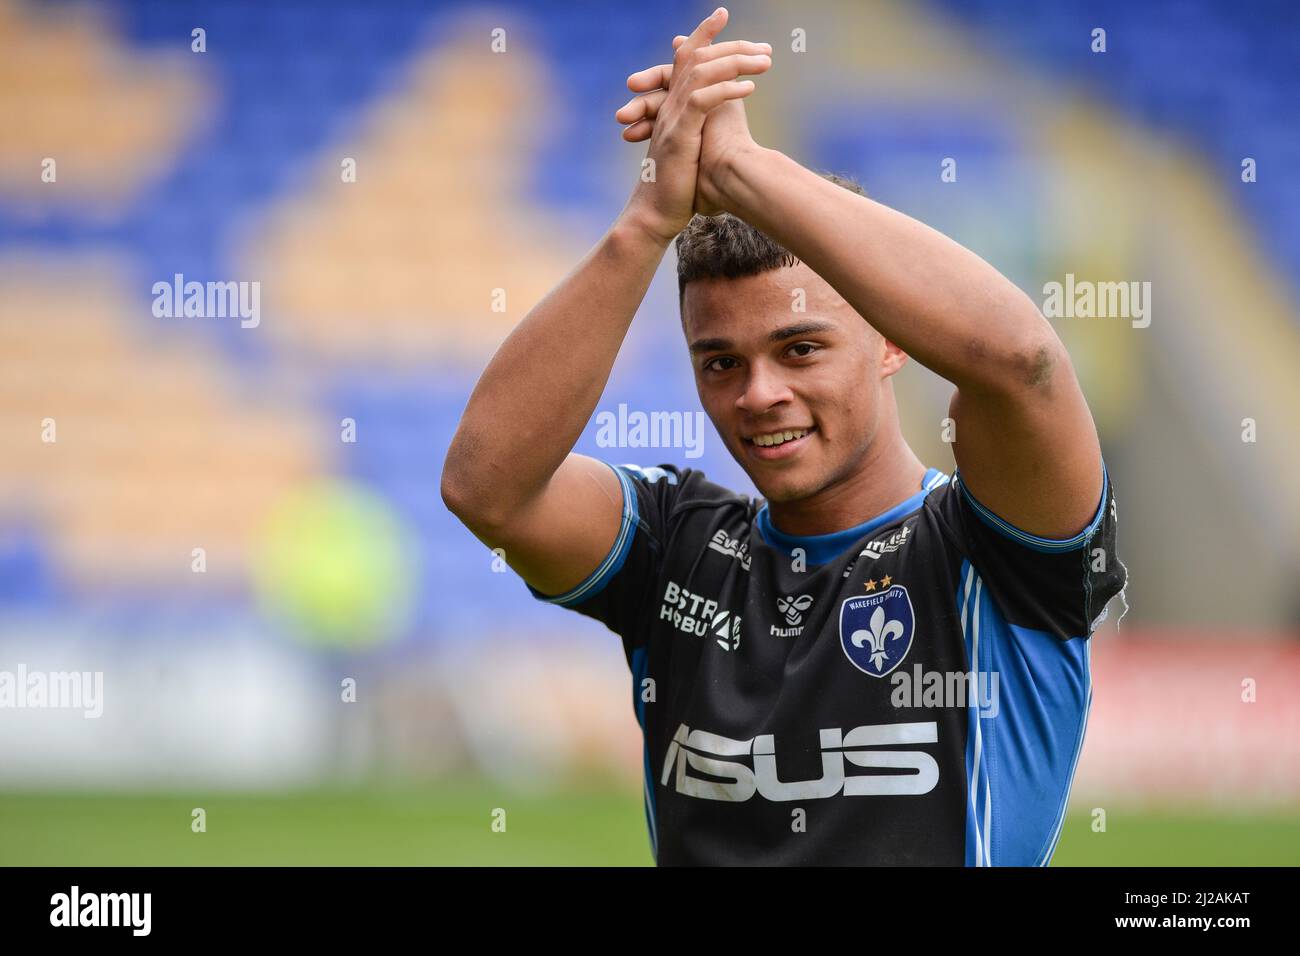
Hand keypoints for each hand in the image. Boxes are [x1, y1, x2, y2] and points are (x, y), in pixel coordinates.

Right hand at [615, 8, 770, 241]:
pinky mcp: (679, 136)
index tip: (724, 13)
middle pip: (697, 58)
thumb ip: (704, 133)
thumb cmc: (676, 189)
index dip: (703, 33)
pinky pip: (702, 101)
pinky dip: (726, 90)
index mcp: (672, 107)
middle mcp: (669, 106)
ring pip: (701, 74)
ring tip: (767, 62)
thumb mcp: (692, 153)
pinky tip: (750, 88)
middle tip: (766, 47)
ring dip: (736, 62)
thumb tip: (728, 135)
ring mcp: (672, 120)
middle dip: (732, 45)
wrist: (655, 215)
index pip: (686, 58)